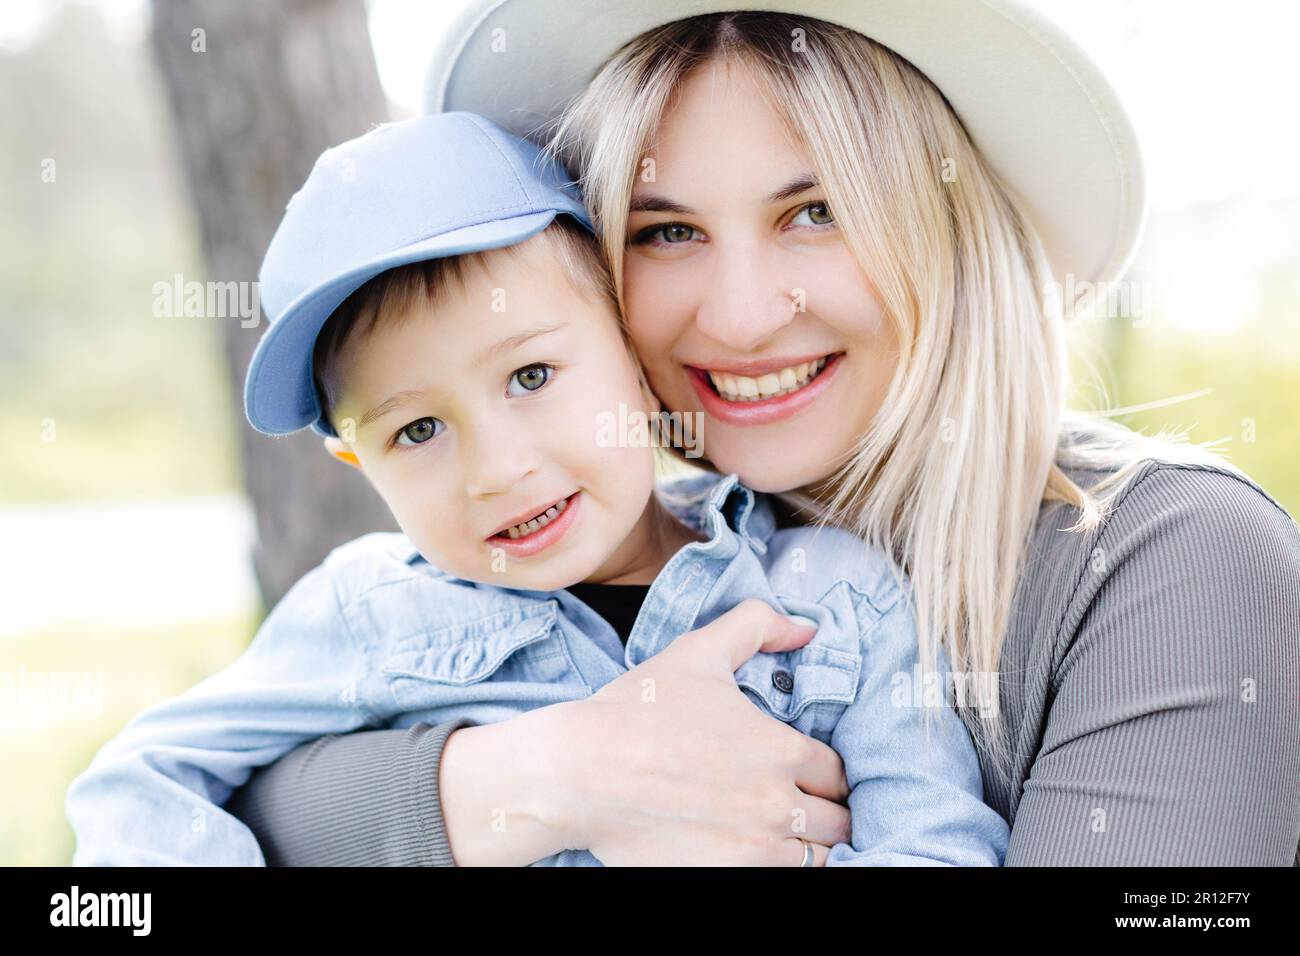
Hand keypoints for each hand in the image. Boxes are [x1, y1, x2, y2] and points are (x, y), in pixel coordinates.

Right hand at [540, 599, 851, 864]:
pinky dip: (777, 867)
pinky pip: (781, 880)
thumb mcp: (698, 651)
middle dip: (823, 810)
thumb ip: (757, 624)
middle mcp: (777, 804)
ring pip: (817, 859)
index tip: (809, 773)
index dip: (825, 771)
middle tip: (802, 805)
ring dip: (807, 844)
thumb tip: (804, 628)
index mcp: (781, 749)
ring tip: (784, 834)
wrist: (578, 774)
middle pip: (837, 821)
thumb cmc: (637, 710)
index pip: (836, 772)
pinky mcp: (725, 878)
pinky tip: (756, 852)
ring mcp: (753, 849)